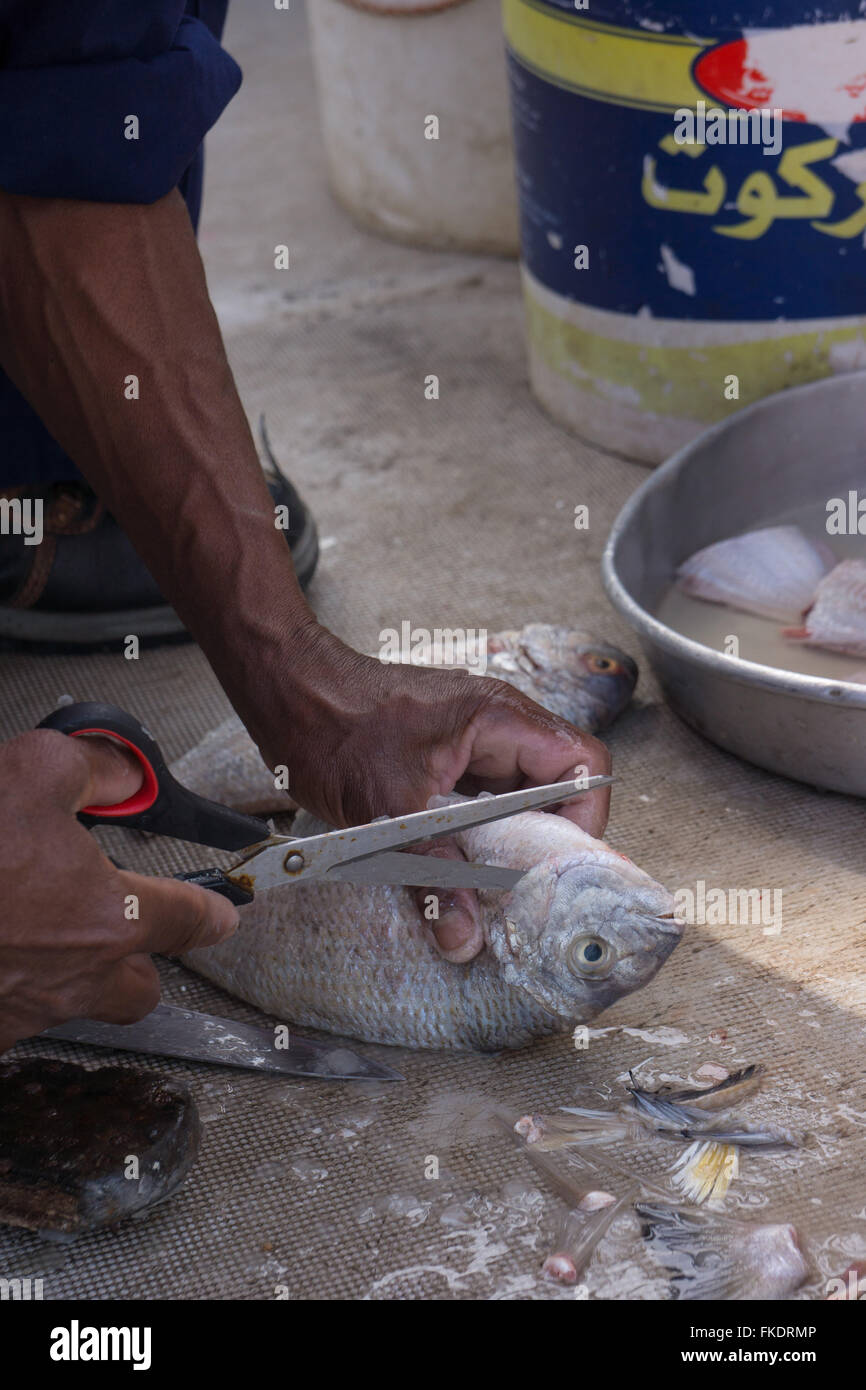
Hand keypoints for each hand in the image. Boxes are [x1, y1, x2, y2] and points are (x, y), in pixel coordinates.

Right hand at [0, 730, 239, 1053]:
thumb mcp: (32, 772)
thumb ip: (93, 769)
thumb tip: (118, 774)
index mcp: (111, 918)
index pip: (190, 920)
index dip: (213, 911)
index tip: (223, 913)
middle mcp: (77, 977)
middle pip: (142, 989)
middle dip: (143, 961)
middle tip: (125, 928)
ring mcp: (26, 1012)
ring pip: (76, 1005)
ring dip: (74, 974)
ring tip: (46, 934)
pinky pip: (16, 1018)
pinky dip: (13, 987)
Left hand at [255, 625, 611, 963]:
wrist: (287, 694)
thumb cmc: (332, 726)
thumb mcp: (387, 812)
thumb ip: (432, 876)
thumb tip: (464, 936)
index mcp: (500, 717)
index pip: (584, 764)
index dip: (586, 820)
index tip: (559, 869)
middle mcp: (499, 725)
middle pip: (560, 789)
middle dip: (546, 844)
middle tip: (524, 892)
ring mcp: (476, 742)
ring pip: (522, 802)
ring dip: (510, 845)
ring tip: (490, 887)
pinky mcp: (452, 760)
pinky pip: (487, 804)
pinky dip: (480, 839)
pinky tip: (458, 868)